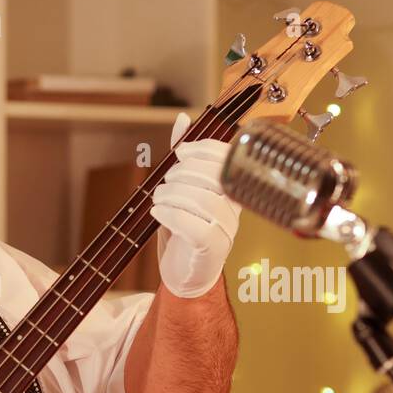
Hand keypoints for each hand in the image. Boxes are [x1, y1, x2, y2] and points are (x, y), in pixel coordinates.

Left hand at [150, 112, 241, 298]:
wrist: (185, 274)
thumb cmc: (185, 230)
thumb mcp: (182, 190)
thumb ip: (184, 157)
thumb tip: (182, 119)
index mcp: (231, 188)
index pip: (227, 156)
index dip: (203, 148)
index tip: (180, 152)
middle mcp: (234, 207)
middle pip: (213, 176)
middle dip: (182, 172)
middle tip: (165, 182)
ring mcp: (226, 228)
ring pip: (202, 200)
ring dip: (171, 194)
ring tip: (158, 199)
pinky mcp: (212, 248)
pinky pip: (195, 226)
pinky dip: (171, 215)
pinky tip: (158, 213)